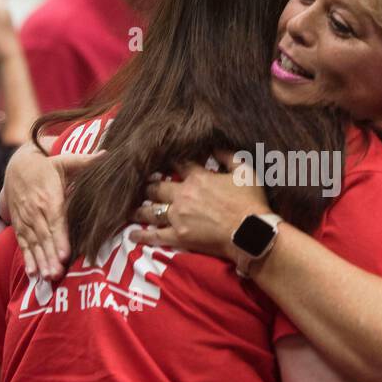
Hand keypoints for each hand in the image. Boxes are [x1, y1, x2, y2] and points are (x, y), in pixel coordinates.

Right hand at [0, 141, 103, 278]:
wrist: (16, 166)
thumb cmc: (46, 166)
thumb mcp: (64, 160)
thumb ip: (85, 161)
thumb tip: (107, 155)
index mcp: (49, 197)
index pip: (55, 221)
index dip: (59, 238)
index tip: (65, 255)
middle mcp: (36, 210)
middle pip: (44, 236)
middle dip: (50, 256)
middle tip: (57, 273)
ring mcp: (26, 220)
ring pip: (33, 243)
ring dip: (40, 261)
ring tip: (47, 277)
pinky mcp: (20, 226)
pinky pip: (23, 244)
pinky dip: (27, 259)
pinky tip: (32, 274)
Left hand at [131, 151, 269, 258]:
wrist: (250, 233)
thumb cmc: (250, 202)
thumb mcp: (245, 172)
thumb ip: (229, 156)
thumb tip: (215, 145)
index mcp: (198, 178)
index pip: (178, 164)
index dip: (169, 160)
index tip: (160, 158)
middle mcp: (182, 195)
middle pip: (157, 187)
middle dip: (148, 185)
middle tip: (141, 185)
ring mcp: (178, 217)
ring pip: (151, 210)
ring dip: (140, 208)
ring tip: (131, 209)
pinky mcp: (178, 236)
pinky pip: (155, 235)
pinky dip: (142, 235)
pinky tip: (132, 234)